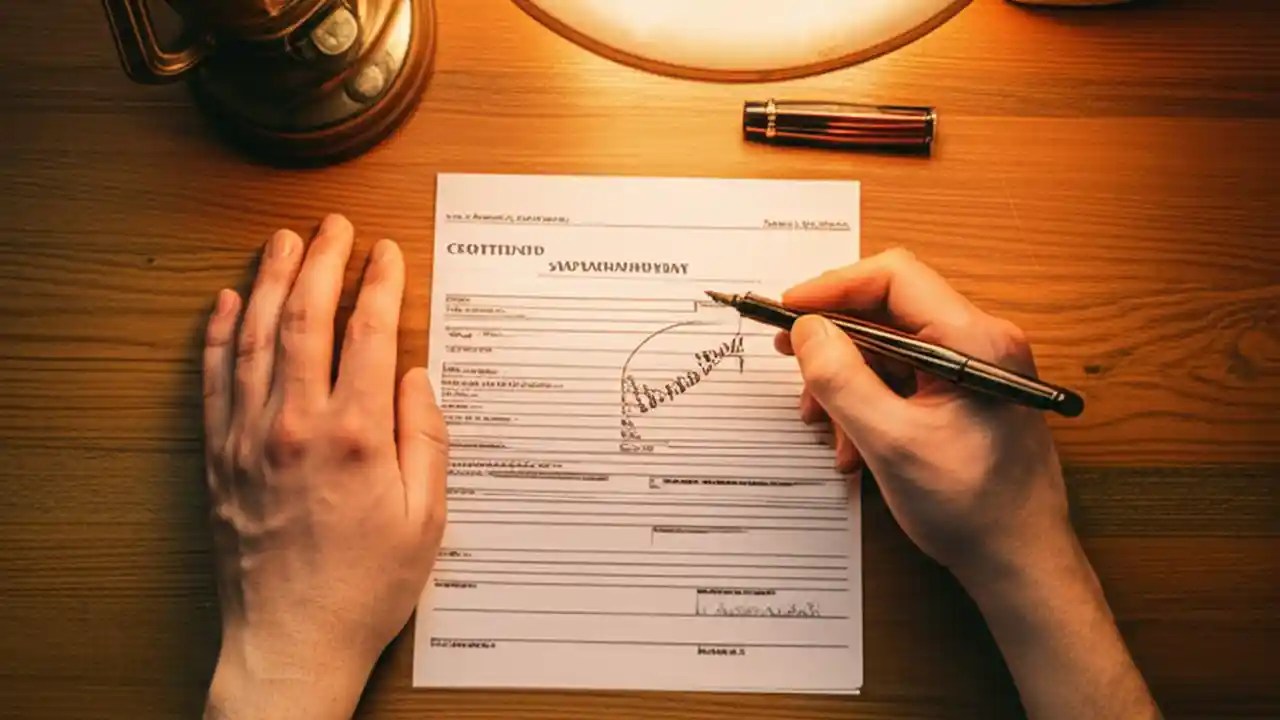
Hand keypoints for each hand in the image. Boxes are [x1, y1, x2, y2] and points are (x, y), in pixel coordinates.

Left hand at [200, 215, 447, 719]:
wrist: (291, 640)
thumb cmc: (365, 586)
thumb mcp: (427, 518)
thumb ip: (426, 439)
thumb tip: (417, 379)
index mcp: (357, 436)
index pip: (368, 334)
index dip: (378, 283)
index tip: (385, 254)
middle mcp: (296, 425)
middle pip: (304, 318)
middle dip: (320, 261)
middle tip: (331, 226)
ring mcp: (250, 437)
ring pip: (254, 336)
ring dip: (267, 281)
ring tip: (282, 242)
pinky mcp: (221, 457)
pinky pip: (213, 378)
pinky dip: (217, 334)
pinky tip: (225, 302)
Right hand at [775, 248, 1071, 584]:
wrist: (1022, 562)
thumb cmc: (974, 510)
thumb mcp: (891, 443)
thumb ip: (842, 380)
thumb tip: (807, 331)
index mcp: (975, 342)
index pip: (894, 278)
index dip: (833, 287)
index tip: (789, 311)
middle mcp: (982, 344)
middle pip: (889, 312)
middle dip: (836, 342)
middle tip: (792, 361)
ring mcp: (977, 369)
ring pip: (892, 349)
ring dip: (849, 381)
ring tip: (828, 426)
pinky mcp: (969, 394)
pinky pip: (906, 378)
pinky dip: (871, 402)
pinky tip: (856, 443)